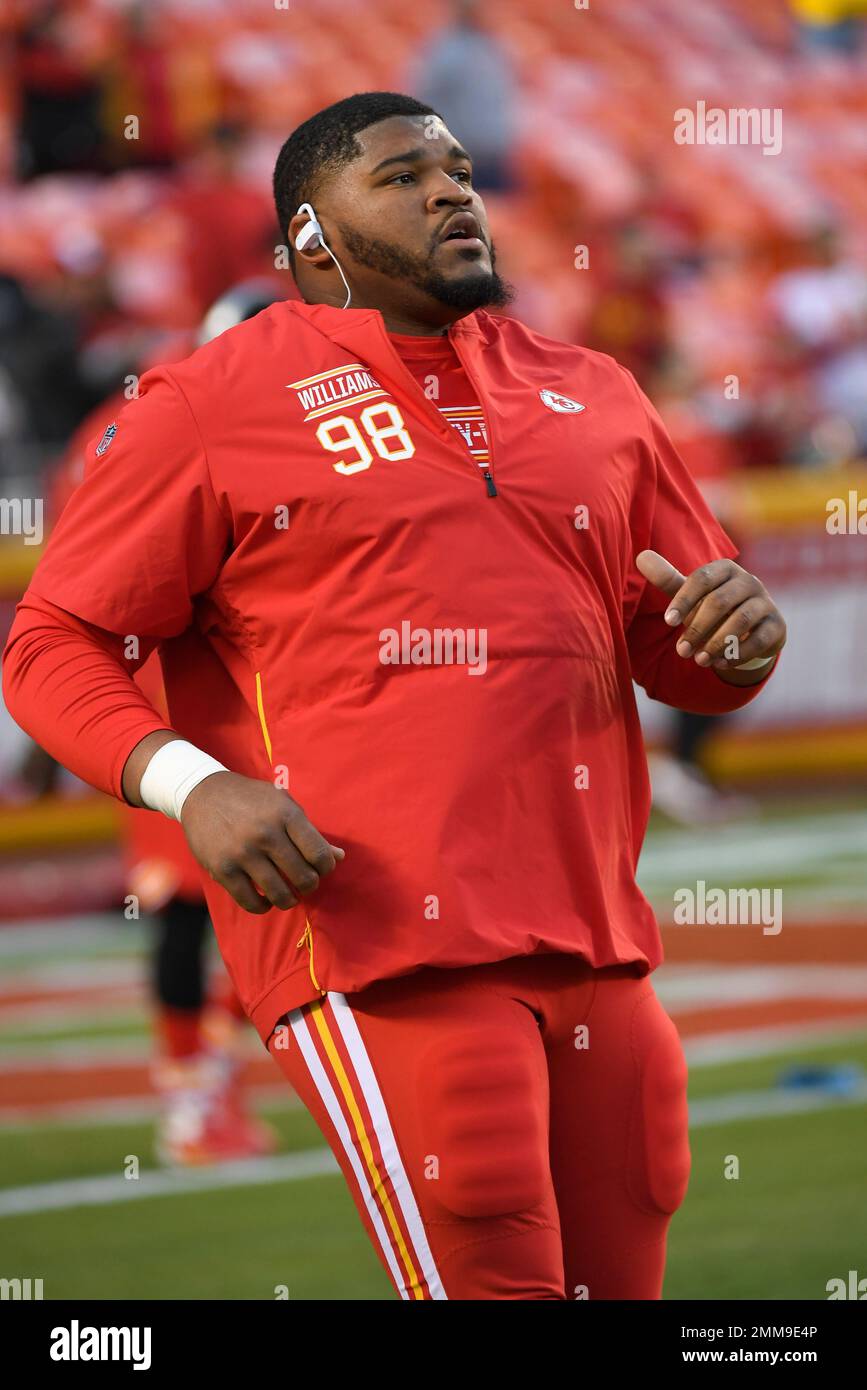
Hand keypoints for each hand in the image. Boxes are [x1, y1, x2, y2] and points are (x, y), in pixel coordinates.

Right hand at [179, 770, 344, 913]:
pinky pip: (250, 901)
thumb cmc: (251, 799)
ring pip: (279, 894)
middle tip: (305, 883)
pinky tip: (266, 901)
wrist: (203, 792)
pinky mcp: (222, 868)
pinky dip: (263, 907)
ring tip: (289, 896)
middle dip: (309, 885)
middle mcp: (265, 834)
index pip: (319, 854)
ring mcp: (242, 853)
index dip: (325, 867)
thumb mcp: (283, 804)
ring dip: (289, 900)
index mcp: (285, 814)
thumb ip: (310, 831)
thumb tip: (340, 857)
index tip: (321, 868)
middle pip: (303, 877)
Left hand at [635, 550, 785, 682]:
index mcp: (725, 569)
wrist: (750, 627)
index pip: (701, 579)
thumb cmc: (713, 606)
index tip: (668, 622)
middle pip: (720, 601)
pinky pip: (759, 639)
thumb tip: (641, 557)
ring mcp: (766, 602)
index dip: (683, 600)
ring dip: (717, 643)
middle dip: (698, 629)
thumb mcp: (691, 593)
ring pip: (742, 621)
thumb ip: (668, 579)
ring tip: (699, 661)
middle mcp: (749, 581)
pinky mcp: (777, 625)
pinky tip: (720, 664)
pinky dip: (738, 654)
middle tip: (681, 651)